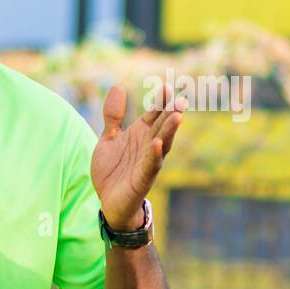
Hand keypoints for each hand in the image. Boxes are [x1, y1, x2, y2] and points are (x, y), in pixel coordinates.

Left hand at [92, 83, 186, 229]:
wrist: (108, 202)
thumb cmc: (112, 170)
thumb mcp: (108, 138)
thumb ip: (113, 115)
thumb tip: (119, 85)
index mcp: (141, 134)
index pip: (154, 114)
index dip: (160, 101)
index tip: (166, 86)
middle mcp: (148, 146)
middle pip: (163, 126)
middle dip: (172, 113)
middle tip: (181, 98)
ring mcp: (148, 162)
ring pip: (163, 144)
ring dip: (170, 131)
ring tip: (178, 116)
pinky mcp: (143, 179)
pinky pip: (151, 166)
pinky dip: (155, 155)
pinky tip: (158, 144)